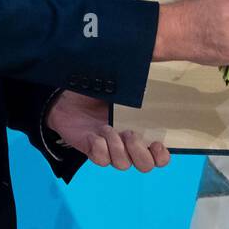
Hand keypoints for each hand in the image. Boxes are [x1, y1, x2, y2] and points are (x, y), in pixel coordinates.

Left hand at [45, 91, 169, 171]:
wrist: (67, 98)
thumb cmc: (98, 91)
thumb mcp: (120, 86)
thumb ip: (138, 85)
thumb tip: (155, 62)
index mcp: (141, 131)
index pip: (159, 156)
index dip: (162, 155)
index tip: (157, 142)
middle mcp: (128, 145)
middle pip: (145, 165)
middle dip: (139, 152)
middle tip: (129, 132)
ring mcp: (110, 150)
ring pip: (123, 165)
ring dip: (117, 147)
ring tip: (107, 127)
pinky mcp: (92, 151)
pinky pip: (101, 160)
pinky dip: (100, 148)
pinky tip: (94, 134)